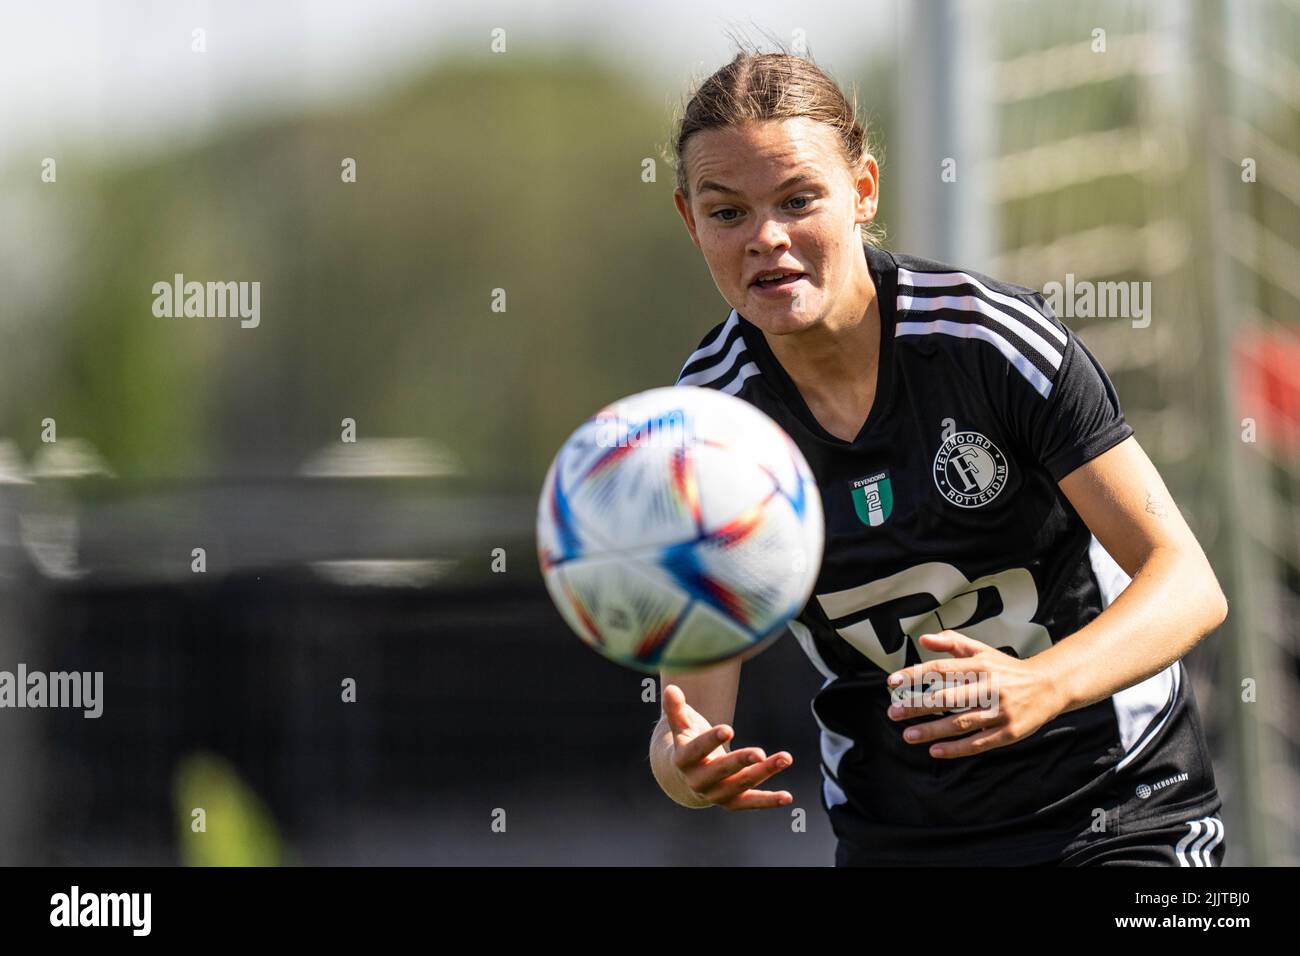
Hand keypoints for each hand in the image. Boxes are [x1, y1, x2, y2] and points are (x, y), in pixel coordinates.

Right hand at [662, 684, 792, 809]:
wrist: (684, 776)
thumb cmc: (686, 741)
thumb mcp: (680, 725)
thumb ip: (675, 708)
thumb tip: (671, 689)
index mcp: (683, 760)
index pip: (696, 750)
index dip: (711, 741)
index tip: (728, 729)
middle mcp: (698, 781)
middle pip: (721, 771)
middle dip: (741, 762)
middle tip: (760, 753)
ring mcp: (715, 794)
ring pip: (741, 784)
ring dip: (764, 772)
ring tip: (785, 758)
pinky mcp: (731, 801)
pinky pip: (750, 803)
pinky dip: (769, 801)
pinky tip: (787, 797)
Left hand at [884, 631, 1066, 758]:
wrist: (1050, 685)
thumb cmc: (1007, 669)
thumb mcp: (982, 651)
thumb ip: (952, 642)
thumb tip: (923, 639)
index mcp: (980, 665)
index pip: (941, 669)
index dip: (915, 675)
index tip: (892, 683)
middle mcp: (990, 687)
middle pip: (948, 699)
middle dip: (918, 706)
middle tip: (893, 712)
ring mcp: (1001, 711)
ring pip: (961, 724)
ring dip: (932, 731)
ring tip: (907, 735)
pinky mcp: (1010, 732)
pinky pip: (979, 742)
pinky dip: (957, 749)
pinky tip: (935, 751)